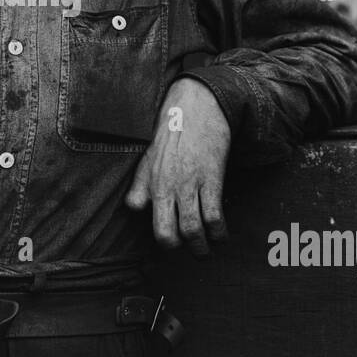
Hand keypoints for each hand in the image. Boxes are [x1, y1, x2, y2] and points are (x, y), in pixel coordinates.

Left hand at [125, 77, 230, 257]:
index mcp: (151, 183)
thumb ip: (140, 185)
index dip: (165, 242)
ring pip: (193, 229)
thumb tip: (134, 208)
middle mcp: (168, 187)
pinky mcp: (211, 177)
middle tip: (193, 252)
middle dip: (182, 249)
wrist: (197, 105)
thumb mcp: (148, 156)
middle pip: (169, 234)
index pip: (153, 225)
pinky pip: (215, 215)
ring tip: (207, 250)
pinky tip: (222, 234)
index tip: (175, 243)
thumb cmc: (171, 129)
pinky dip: (220, 231)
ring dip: (201, 246)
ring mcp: (190, 184)